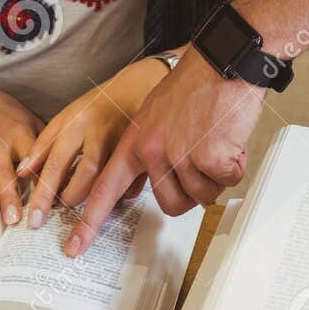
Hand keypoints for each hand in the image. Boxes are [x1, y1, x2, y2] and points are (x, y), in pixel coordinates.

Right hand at [0, 69, 42, 220]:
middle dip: (10, 196)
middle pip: (5, 172)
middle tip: (15, 220)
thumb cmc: (0, 112)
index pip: (34, 161)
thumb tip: (72, 171)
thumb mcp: (27, 119)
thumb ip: (46, 144)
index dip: (41, 182)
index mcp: (19, 134)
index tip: (49, 204)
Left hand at [15, 57, 167, 227]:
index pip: (57, 163)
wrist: (137, 88)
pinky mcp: (145, 153)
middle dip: (70, 198)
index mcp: (77, 122)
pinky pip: (131, 185)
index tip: (35, 219)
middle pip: (86, 174)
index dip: (45, 194)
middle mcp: (101, 132)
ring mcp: (126, 142)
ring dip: (91, 200)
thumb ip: (43, 146)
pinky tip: (108, 197)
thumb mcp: (64, 118)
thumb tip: (22, 173)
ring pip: (109, 180)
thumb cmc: (96, 107)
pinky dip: (118, 196)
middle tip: (59, 209)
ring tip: (79, 204)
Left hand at [63, 47, 266, 255]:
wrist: (223, 62)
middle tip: (201, 162)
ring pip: (202, 195)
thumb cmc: (195, 84)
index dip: (90, 223)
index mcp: (136, 142)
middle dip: (191, 191)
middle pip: (171, 203)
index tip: (75, 247)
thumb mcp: (156, 114)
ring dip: (215, 175)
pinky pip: (225, 181)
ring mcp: (181, 155)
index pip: (105, 190)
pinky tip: (229, 138)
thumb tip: (164, 181)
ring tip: (215, 140)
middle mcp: (154, 151)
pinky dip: (233, 165)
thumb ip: (152, 148)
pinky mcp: (209, 157)